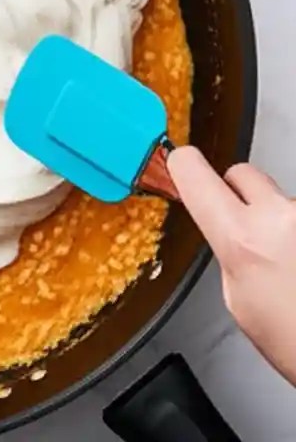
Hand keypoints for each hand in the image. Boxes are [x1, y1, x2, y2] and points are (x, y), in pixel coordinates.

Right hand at [169, 147, 295, 383]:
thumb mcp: (237, 301)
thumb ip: (228, 253)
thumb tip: (225, 230)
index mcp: (242, 240)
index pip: (196, 174)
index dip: (183, 166)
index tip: (180, 162)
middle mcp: (282, 218)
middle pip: (243, 174)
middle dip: (235, 192)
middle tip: (242, 225)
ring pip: (280, 199)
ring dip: (278, 220)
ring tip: (287, 263)